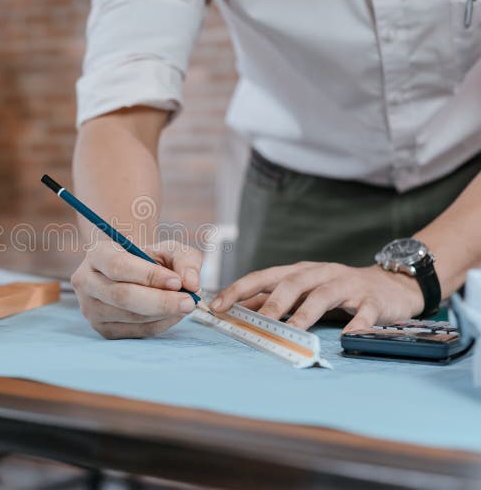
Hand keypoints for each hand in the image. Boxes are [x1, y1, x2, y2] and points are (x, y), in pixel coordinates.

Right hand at [71, 240, 202, 338]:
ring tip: (184, 305)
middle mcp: (86, 281)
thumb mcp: (169, 250)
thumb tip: (191, 283)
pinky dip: (159, 325)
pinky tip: (172, 315)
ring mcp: (91, 309)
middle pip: (122, 296)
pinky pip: (135, 331)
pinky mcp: (102, 329)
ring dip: (163, 314)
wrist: (133, 274)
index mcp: (97, 254)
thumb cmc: (150, 259)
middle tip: (189, 301)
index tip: (178, 282)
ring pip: (130, 316)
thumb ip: (185, 260)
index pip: (119, 266)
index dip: (149, 276)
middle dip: (160, 301)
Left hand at [211, 262, 424, 331]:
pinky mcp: (372, 299)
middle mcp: (320, 273)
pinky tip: (347, 338)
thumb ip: (276, 299)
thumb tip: (239, 312)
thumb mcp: (305, 290)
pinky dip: (356, 324)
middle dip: (271, 303)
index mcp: (299, 272)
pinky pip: (364, 312)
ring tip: (291, 331)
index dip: (239, 290)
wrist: (391, 283)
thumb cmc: (338, 289)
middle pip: (291, 283)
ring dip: (305, 314)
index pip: (263, 277)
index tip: (217, 306)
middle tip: (255, 323)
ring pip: (323, 295)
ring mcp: (346, 284)